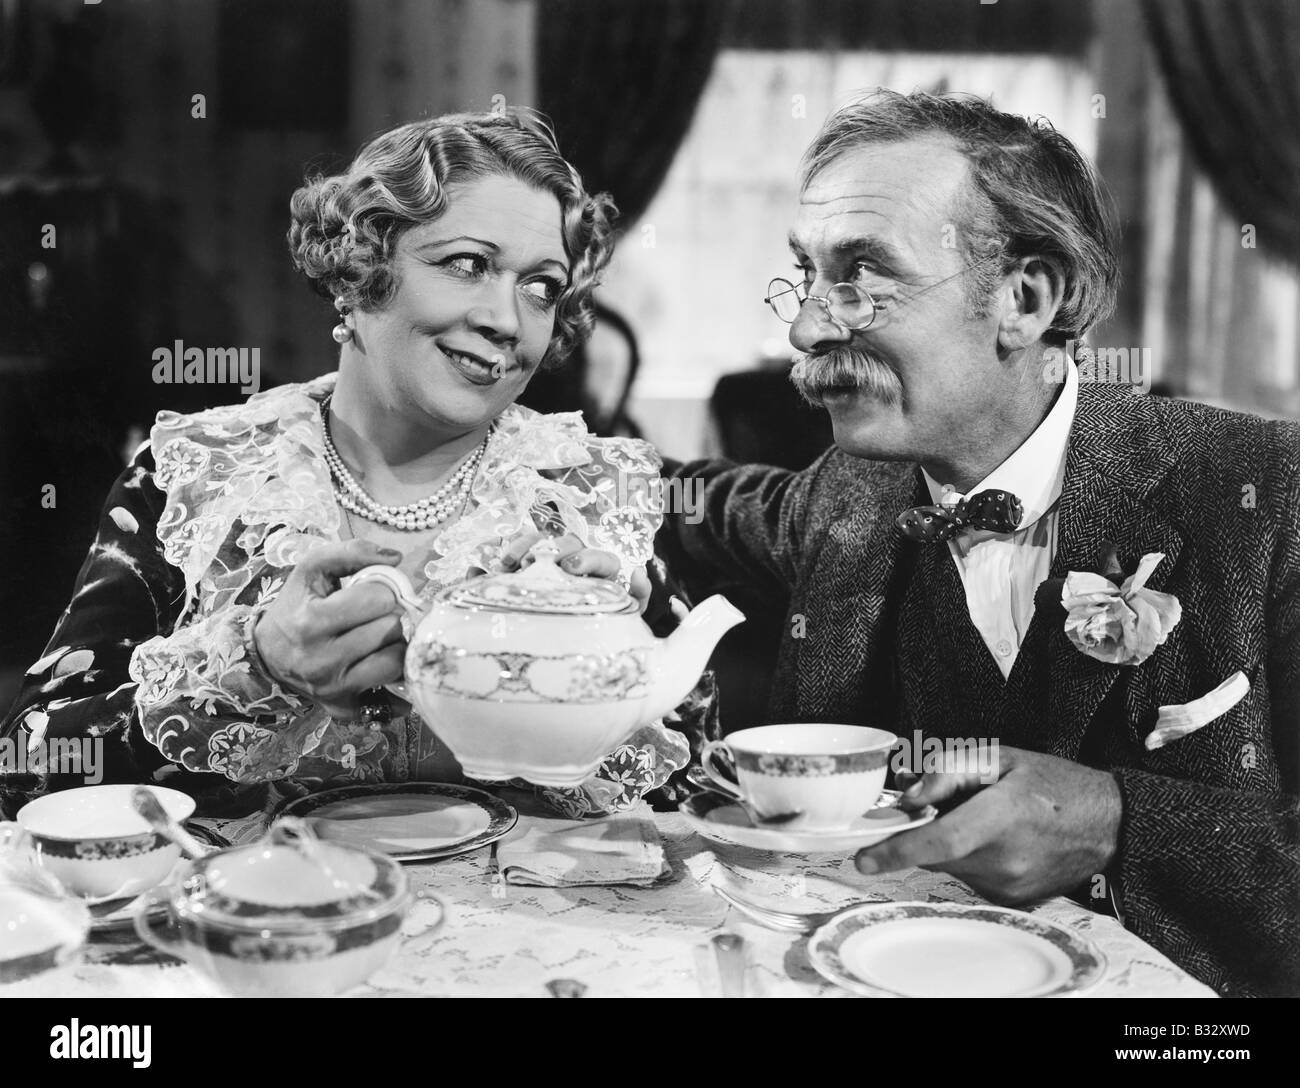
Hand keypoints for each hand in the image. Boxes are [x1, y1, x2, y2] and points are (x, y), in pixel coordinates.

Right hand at [253, 540, 407, 718]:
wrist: (266, 654)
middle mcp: (321, 660)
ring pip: (396, 662)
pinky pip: (391, 695)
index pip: (378, 599)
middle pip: (390, 629)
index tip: (370, 594)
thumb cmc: (295, 607)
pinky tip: (379, 663)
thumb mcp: (310, 570)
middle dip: (389, 616)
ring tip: (380, 637)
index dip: (381, 591)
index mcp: (311, 622)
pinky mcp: (344, 708)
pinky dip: (393, 678)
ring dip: (395, 645)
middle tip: (376, 615)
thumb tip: (396, 558)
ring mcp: (333, 688)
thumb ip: (351, 552)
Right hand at [495, 529, 650, 613]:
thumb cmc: (597, 628)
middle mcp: (577, 560)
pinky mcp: (526, 564)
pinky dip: (507, 552)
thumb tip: (638, 572)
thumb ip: (636, 598)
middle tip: (537, 563)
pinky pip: (516, 548)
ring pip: (540, 539)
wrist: (567, 650)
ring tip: (512, 564)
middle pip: (569, 543)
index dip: (588, 558)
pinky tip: (495, 567)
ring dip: (526, 546)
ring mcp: (550, 560)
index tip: (571, 569)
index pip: (603, 557)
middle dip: (554, 548)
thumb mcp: (622, 617)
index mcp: (603, 572)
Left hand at [856, 746, 1121, 902]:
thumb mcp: (1000, 757)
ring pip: (950, 865)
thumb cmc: (1054, 784)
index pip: (939, 841)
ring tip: (986, 820)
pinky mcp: (1012, 898)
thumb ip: (948, 770)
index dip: (897, 851)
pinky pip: (969, 877)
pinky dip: (969, 857)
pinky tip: (997, 840)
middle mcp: (1004, 858)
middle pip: (936, 851)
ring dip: (950, 843)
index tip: (864, 859)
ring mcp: (1009, 884)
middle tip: (954, 806)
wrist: (1108, 825)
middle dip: (926, 830)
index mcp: (1002, 816)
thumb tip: (909, 798)